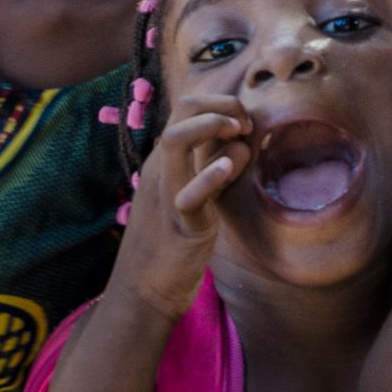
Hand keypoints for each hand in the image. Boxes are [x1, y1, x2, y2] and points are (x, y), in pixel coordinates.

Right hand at [109, 93, 252, 322]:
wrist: (144, 288)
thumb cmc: (174, 237)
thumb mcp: (195, 192)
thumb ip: (213, 163)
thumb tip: (241, 139)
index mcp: (165, 160)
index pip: (187, 106)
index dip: (222, 103)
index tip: (245, 125)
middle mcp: (161, 170)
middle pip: (183, 110)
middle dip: (221, 105)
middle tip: (246, 127)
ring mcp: (167, 194)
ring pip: (175, 141)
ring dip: (212, 126)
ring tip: (238, 136)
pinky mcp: (180, 224)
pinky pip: (189, 194)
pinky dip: (210, 177)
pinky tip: (228, 168)